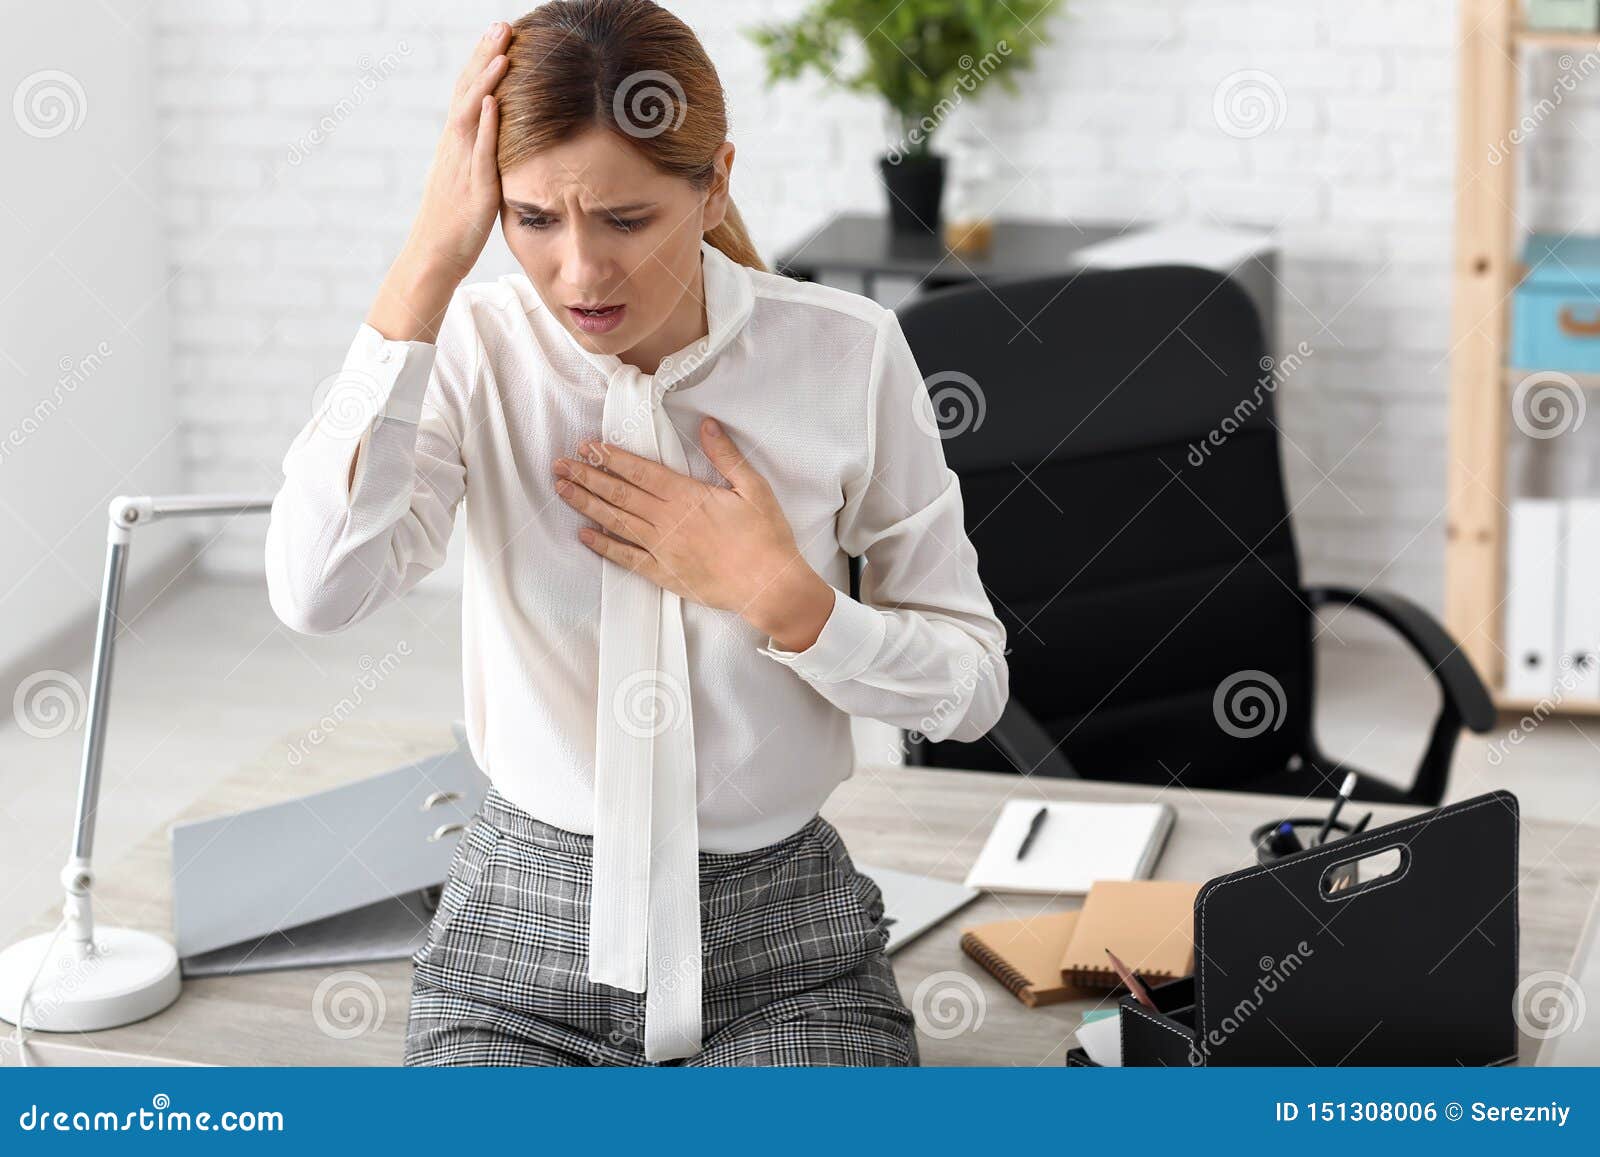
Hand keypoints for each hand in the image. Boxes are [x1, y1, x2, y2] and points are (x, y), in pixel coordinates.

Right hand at [404, 21, 509, 280]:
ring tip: (502, 52)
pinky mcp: (475, 189)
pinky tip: (492, 102)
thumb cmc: (455, 222)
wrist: (434, 256)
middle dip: (484, 56)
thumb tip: (499, 137)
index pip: (468, 93)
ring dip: (485, 82)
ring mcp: (463, 166)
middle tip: (502, 24)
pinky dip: (484, 126)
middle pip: (468, 92)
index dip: (482, 62)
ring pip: (470, 115)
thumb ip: (482, 155)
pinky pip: (478, 153)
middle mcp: (455, 148)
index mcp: (456, 144)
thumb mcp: (471, 179)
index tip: (498, 34)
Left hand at [552, 417, 835, 650]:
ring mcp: (663, 549)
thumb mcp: (753, 488)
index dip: (611, 458)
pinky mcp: (664, 574)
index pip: (640, 472)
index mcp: (688, 496)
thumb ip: (726, 456)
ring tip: (563, 489)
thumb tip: (707, 425)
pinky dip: (603, 545)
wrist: (769, 587)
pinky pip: (626, 558)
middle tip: (560, 463)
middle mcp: (668, 521)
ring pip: (616, 522)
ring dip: (587, 504)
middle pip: (619, 494)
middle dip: (587, 476)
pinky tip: (585, 535)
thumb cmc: (766, 536)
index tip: (588, 446)